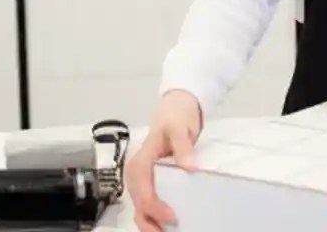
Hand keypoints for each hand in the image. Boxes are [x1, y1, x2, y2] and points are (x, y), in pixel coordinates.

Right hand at [125, 90, 202, 231]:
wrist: (176, 107)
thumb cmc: (175, 115)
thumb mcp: (180, 127)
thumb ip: (183, 147)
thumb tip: (189, 167)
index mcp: (141, 158)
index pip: (142, 186)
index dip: (153, 205)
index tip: (171, 217)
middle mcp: (138, 170)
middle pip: (137, 200)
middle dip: (149, 219)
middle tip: (167, 231)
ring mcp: (143, 176)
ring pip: (139, 204)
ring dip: (148, 221)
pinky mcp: (151, 180)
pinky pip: (146, 201)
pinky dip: (152, 216)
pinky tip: (164, 225)